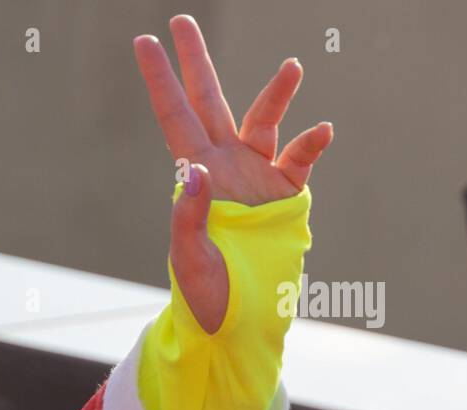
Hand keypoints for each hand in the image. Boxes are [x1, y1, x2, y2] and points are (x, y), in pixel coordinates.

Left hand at [133, 15, 332, 331]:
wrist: (238, 322)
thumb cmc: (205, 295)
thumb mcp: (189, 259)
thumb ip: (189, 216)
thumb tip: (195, 170)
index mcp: (193, 176)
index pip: (174, 116)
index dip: (161, 79)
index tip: (144, 41)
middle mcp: (224, 166)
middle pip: (209, 102)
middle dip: (197, 62)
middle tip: (182, 19)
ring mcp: (256, 176)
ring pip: (263, 121)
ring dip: (276, 94)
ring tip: (293, 66)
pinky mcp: (286, 194)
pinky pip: (300, 159)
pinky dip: (311, 143)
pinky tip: (322, 131)